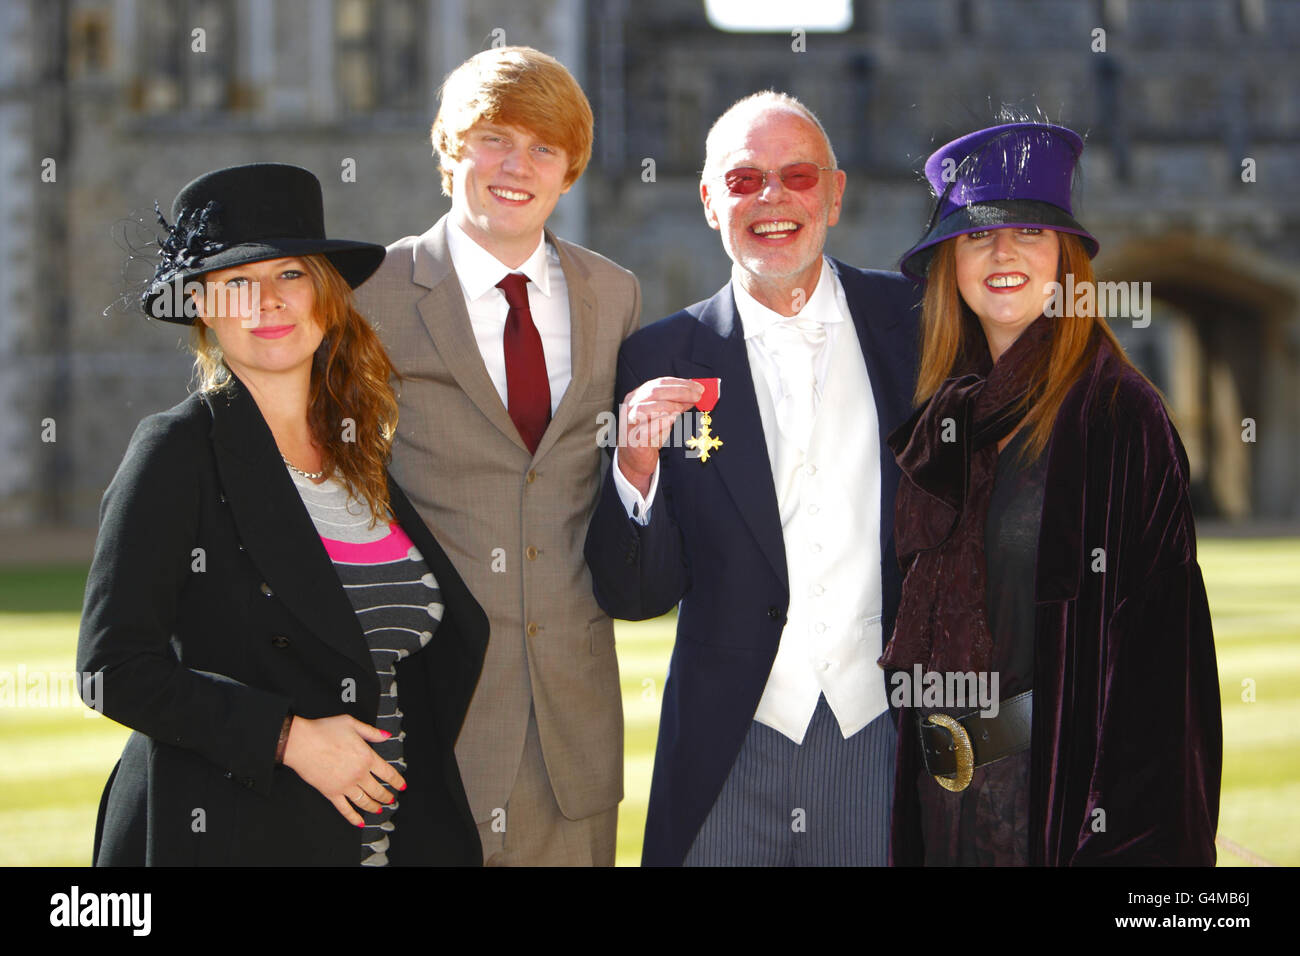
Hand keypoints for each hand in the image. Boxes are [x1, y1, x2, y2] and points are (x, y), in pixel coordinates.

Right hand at [281, 714, 404, 826]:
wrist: (301, 742)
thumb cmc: (323, 731)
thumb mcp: (352, 724)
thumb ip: (371, 732)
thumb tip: (385, 735)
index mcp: (366, 757)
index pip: (388, 773)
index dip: (397, 781)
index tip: (401, 785)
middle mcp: (358, 774)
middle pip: (378, 790)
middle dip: (387, 797)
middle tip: (391, 799)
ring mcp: (345, 785)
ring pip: (365, 801)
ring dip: (374, 807)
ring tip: (379, 809)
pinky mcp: (331, 793)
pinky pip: (345, 809)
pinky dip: (354, 817)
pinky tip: (360, 821)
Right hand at [618, 377, 703, 495]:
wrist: (636, 458)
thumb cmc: (651, 434)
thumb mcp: (665, 416)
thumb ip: (677, 405)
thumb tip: (695, 395)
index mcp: (637, 396)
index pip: (660, 383)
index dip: (681, 384)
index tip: (699, 388)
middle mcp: (630, 406)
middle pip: (654, 392)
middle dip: (679, 392)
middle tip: (698, 396)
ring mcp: (629, 423)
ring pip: (645, 408)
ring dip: (668, 406)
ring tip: (683, 409)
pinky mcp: (633, 440)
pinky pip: (645, 429)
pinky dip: (660, 423)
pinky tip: (672, 419)